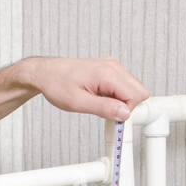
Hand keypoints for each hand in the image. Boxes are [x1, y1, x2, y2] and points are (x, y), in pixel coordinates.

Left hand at [23, 56, 148, 121]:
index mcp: (107, 73)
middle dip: (127, 106)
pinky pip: (123, 87)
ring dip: (120, 102)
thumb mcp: (78, 103)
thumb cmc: (57, 85)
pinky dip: (116, 96)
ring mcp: (112, 67)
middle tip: (106, 112)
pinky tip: (99, 98)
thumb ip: (104, 108)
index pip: (136, 95)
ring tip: (99, 104)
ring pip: (133, 90)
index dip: (126, 111)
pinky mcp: (109, 70)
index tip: (111, 118)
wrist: (45, 73)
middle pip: (140, 91)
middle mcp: (113, 67)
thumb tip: (125, 114)